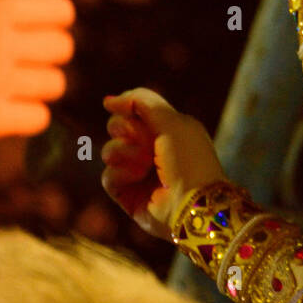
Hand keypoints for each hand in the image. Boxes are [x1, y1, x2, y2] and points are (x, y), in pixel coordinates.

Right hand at [0, 0, 73, 171]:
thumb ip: (14, 19)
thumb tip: (66, 22)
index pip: (60, 9)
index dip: (54, 29)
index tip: (34, 41)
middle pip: (63, 47)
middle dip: (46, 63)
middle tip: (16, 72)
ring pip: (56, 83)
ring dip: (35, 94)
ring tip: (3, 94)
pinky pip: (41, 117)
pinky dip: (25, 121)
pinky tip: (0, 115)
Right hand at [100, 87, 223, 238]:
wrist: (194, 202)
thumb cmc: (189, 159)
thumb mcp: (172, 121)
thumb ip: (142, 102)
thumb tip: (109, 101)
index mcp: (169, 130)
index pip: (134, 110)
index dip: (126, 108)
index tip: (114, 106)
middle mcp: (153, 150)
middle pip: (117, 127)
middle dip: (125, 130)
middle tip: (145, 142)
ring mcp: (140, 173)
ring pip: (110, 151)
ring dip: (124, 152)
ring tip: (144, 163)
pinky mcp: (128, 195)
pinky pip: (108, 176)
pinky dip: (121, 174)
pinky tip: (138, 177)